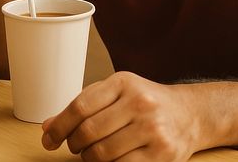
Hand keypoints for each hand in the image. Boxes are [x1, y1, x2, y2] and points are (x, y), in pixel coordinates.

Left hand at [42, 71, 202, 161]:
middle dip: (73, 144)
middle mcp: (140, 103)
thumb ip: (83, 106)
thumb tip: (48, 127)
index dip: (59, 126)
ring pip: (103, 153)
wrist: (190, 114)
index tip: (49, 139)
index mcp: (123, 82)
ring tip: (91, 153)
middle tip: (73, 147)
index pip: (80, 106)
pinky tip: (110, 160)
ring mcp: (153, 129)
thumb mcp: (115, 93)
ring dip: (89, 158)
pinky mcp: (163, 154)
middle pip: (89, 131)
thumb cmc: (145, 102)